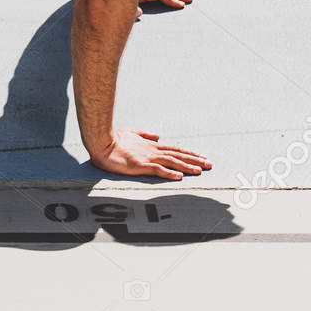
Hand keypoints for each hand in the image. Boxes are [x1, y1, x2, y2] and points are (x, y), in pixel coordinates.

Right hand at [86, 129, 211, 179]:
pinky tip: (180, 176)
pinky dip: (170, 173)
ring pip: (172, 162)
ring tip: (200, 171)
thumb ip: (145, 135)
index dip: (189, 153)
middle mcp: (153, 151)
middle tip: (209, 164)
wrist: (102, 142)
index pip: (175, 149)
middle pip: (178, 155)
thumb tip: (157, 136)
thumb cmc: (113, 139)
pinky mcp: (140, 165)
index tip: (201, 157)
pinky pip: (158, 170)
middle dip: (195, 160)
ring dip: (187, 166)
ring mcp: (148, 158)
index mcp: (151, 145)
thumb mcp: (131, 133)